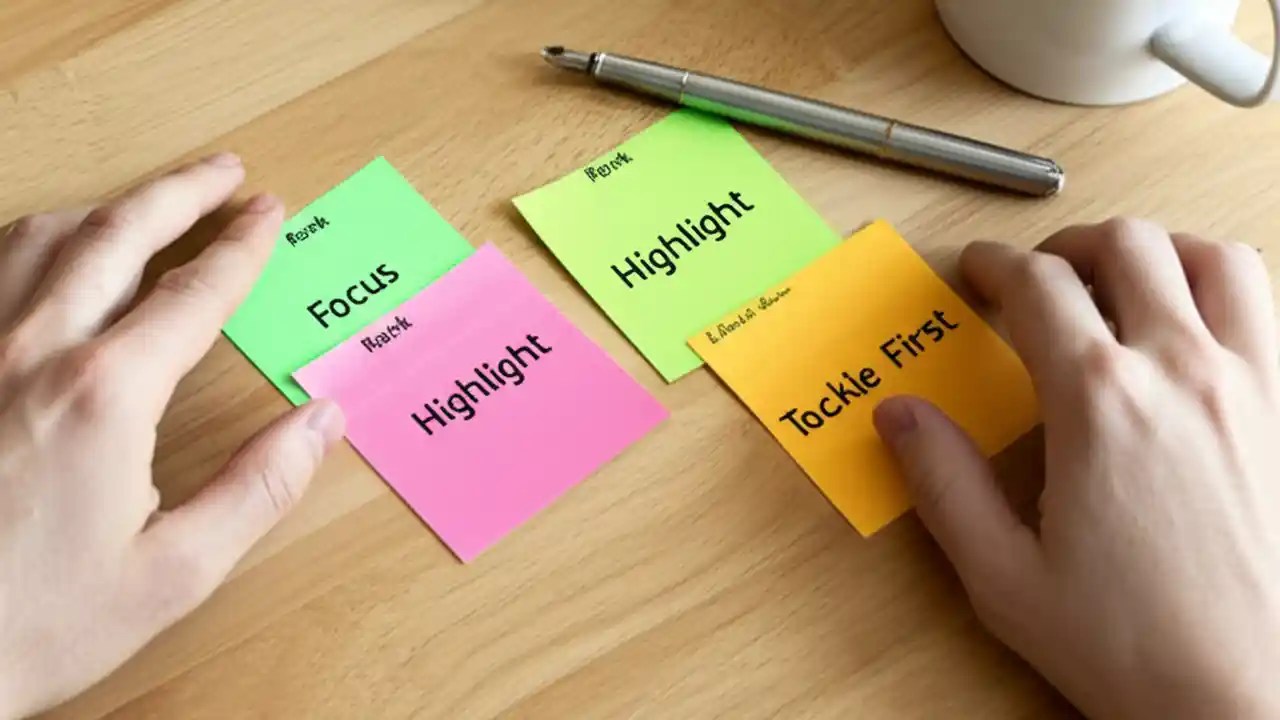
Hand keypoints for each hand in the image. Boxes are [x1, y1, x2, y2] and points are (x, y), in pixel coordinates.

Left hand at [0, 154, 343, 716]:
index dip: (241, 246)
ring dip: (107, 206)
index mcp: (103, 396)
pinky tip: (49, 253)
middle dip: (180, 192)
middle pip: (117, 236)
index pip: (193, 293)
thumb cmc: (30, 623)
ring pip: (41, 238)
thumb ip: (257, 489)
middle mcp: (30, 353)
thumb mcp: (171, 574)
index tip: (269, 213)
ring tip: (148, 199)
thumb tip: (322, 422)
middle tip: (224, 170)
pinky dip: (34, 242)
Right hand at [874, 219, 1279, 718]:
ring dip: (1161, 250)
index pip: (1035, 287)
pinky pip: (1269, 308)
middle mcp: (1182, 372)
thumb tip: (898, 415)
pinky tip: (1198, 331)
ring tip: (1127, 280)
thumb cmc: (1134, 646)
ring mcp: (1254, 384)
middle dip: (1069, 244)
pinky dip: (1225, 291)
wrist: (1253, 700)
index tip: (975, 272)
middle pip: (1127, 245)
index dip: (992, 266)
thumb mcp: (1004, 576)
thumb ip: (944, 482)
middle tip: (1040, 273)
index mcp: (1098, 402)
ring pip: (1215, 258)